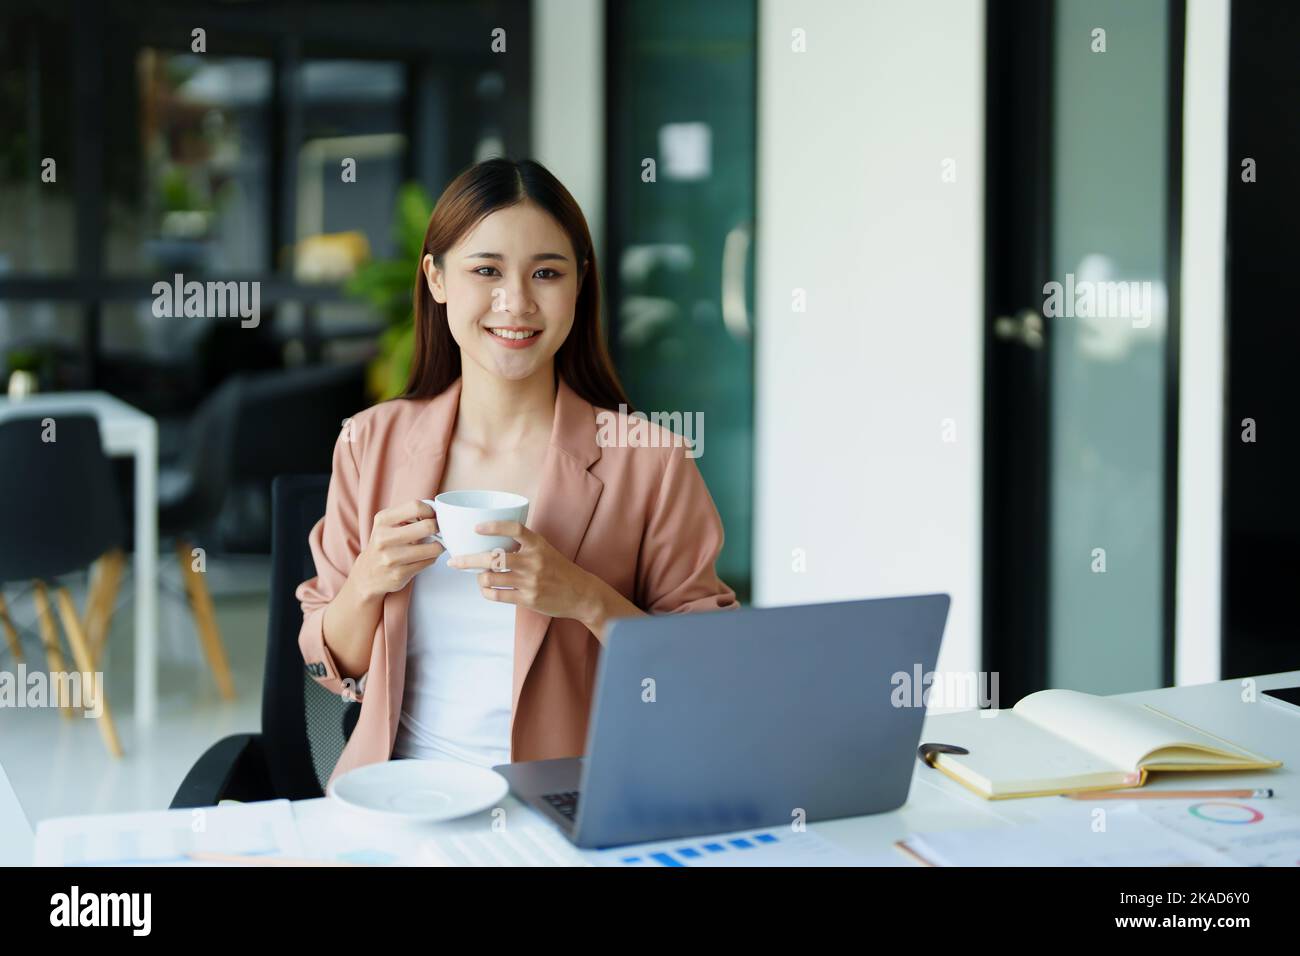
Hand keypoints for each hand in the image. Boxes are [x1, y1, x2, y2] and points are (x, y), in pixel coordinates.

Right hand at [351, 500, 443, 598]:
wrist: (367, 575)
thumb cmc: (383, 545)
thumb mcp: (387, 525)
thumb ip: (407, 515)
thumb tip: (436, 510)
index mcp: (382, 520)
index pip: (416, 506)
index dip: (431, 511)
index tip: (433, 516)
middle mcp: (384, 538)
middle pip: (427, 526)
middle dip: (438, 528)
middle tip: (439, 530)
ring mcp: (391, 558)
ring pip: (432, 548)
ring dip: (439, 546)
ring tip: (435, 545)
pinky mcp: (399, 574)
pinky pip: (429, 562)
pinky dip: (432, 558)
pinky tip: (426, 557)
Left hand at [448, 521, 608, 626]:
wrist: (581, 593)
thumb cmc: (559, 569)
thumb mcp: (545, 550)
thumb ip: (523, 545)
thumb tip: (490, 541)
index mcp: (538, 544)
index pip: (514, 529)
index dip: (494, 526)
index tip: (476, 527)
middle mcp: (534, 561)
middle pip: (493, 558)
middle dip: (468, 560)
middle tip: (454, 561)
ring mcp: (530, 581)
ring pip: (491, 578)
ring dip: (479, 578)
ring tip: (480, 576)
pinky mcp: (528, 599)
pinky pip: (498, 596)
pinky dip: (487, 592)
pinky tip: (487, 589)